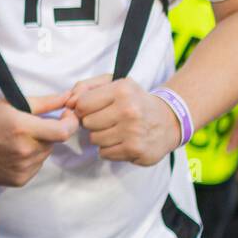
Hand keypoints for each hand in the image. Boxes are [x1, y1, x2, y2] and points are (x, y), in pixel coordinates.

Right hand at [0, 93, 78, 185]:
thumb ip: (44, 102)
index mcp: (22, 128)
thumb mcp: (11, 103)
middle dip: (49, 131)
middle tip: (30, 125)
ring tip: (17, 139)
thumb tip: (68, 97)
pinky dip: (31, 157)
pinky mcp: (20, 179)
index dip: (71, 122)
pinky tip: (13, 152)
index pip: (63, 132)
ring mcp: (22, 167)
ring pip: (46, 153)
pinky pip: (37, 166)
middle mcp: (25, 150)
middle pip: (54, 141)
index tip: (67, 115)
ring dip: (40, 145)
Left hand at [66, 74, 180, 165]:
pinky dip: (110, 149)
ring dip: (101, 137)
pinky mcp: (136, 150)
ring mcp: (133, 132)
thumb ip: (86, 87)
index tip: (94, 108)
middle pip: (87, 123)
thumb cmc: (134, 101)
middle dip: (93, 123)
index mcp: (122, 90)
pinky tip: (122, 141)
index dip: (83, 108)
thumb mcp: (114, 84)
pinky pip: (105, 153)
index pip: (82, 104)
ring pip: (94, 140)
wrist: (169, 121)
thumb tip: (68, 102)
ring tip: (116, 130)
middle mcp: (129, 110)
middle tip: (108, 120)